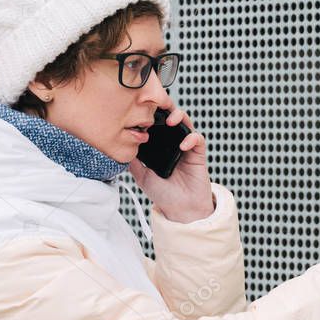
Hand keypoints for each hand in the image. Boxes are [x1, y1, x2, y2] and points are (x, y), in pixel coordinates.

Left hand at [127, 107, 213, 223]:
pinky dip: (191, 138)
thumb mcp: (142, 177)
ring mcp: (186, 149)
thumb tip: (121, 148)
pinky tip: (182, 145)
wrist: (181, 211)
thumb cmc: (164, 196)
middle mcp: (173, 145)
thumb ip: (134, 162)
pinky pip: (197, 139)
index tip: (142, 113)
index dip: (152, 117)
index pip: (157, 126)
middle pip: (172, 119)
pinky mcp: (198, 155)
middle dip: (166, 110)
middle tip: (159, 108)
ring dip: (180, 117)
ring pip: (186, 124)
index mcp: (161, 149)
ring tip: (171, 121)